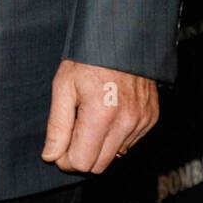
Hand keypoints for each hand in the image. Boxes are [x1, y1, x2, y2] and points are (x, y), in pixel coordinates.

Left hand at [41, 59, 158, 173]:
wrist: (121, 37)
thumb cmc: (88, 59)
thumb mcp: (63, 85)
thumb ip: (57, 125)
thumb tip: (51, 155)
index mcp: (101, 115)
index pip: (81, 162)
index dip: (65, 157)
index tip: (59, 143)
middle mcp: (126, 122)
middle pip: (99, 165)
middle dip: (81, 154)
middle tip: (72, 130)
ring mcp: (141, 121)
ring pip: (114, 155)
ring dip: (99, 144)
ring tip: (91, 114)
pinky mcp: (151, 118)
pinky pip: (129, 142)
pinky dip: (116, 135)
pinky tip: (108, 112)